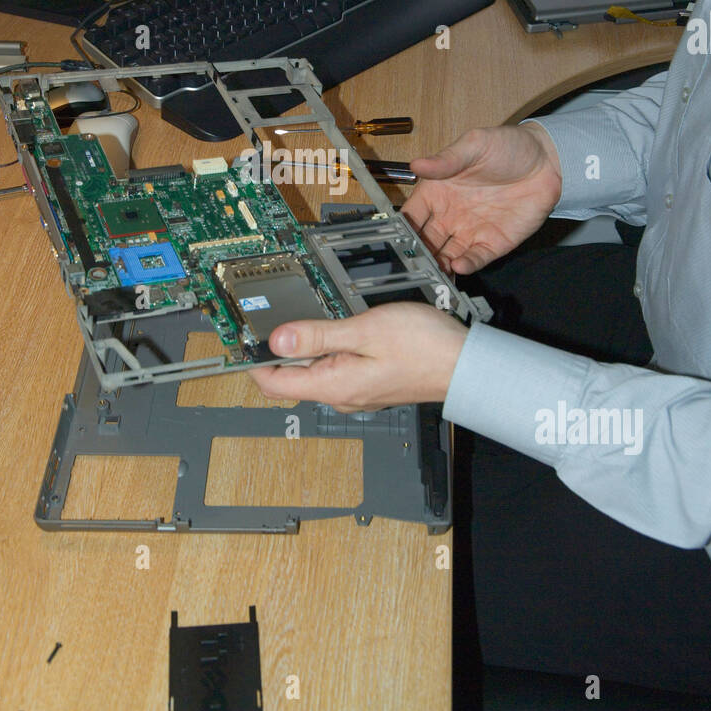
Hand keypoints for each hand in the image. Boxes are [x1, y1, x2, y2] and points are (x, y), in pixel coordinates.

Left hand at [247, 302, 468, 411]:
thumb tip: (277, 340)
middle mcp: (340, 395)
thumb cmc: (424, 348)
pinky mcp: (369, 383)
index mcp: (332, 386)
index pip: (273, 384)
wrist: (466, 364)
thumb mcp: (364, 331)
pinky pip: (335, 368)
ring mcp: (355, 391)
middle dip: (277, 349)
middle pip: (290, 378)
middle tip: (273, 316)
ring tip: (308, 315)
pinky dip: (326, 349)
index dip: (252, 360)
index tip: (244, 336)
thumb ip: (317, 336)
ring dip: (305, 347)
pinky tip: (337, 327)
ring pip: (313, 371)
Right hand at [402, 122, 561, 274]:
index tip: (394, 238)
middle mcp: (449, 215)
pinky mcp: (492, 243)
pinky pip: (475, 259)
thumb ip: (445, 160)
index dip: (401, 228)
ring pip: (446, 255)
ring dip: (438, 265)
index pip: (411, 215)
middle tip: (412, 263)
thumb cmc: (508, 147)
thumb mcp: (473, 145)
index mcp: (437, 191)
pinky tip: (458, 266)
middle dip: (417, 254)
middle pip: (425, 240)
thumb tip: (416, 164)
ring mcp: (470, 231)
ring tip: (433, 270)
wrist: (548, 161)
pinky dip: (466, 265)